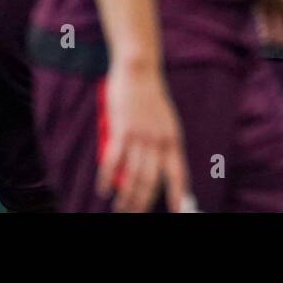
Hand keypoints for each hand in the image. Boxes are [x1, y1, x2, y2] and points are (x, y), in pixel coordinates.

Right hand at [97, 63, 190, 212]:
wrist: (138, 70)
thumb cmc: (150, 95)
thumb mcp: (166, 120)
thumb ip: (162, 143)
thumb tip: (152, 169)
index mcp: (173, 139)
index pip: (178, 174)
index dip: (178, 195)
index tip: (177, 211)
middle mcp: (158, 141)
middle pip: (152, 181)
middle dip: (142, 202)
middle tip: (133, 213)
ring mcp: (140, 136)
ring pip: (133, 176)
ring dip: (126, 196)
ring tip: (120, 207)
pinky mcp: (121, 130)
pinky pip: (113, 161)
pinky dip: (107, 178)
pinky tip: (104, 189)